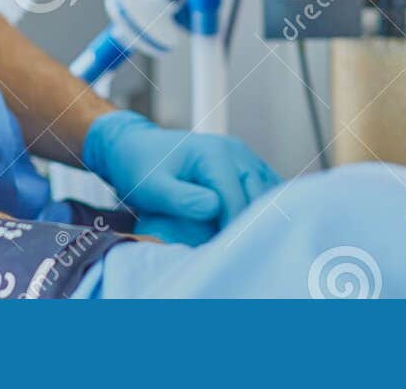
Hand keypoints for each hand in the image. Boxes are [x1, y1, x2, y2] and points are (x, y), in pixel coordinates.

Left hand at [82, 112, 279, 242]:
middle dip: (249, 226)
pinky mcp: (246, 165)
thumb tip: (214, 208)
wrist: (139, 149)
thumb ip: (180, 198)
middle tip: (236, 256)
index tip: (225, 254)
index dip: (233, 229)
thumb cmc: (142, 169)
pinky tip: (248, 229)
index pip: (236, 198)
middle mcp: (235, 151)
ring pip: (266, 193)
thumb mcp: (152, 187)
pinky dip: (260, 209)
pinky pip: (264, 189)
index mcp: (214, 153)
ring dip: (258, 218)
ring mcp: (244, 156)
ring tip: (242, 245)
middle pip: (258, 196)